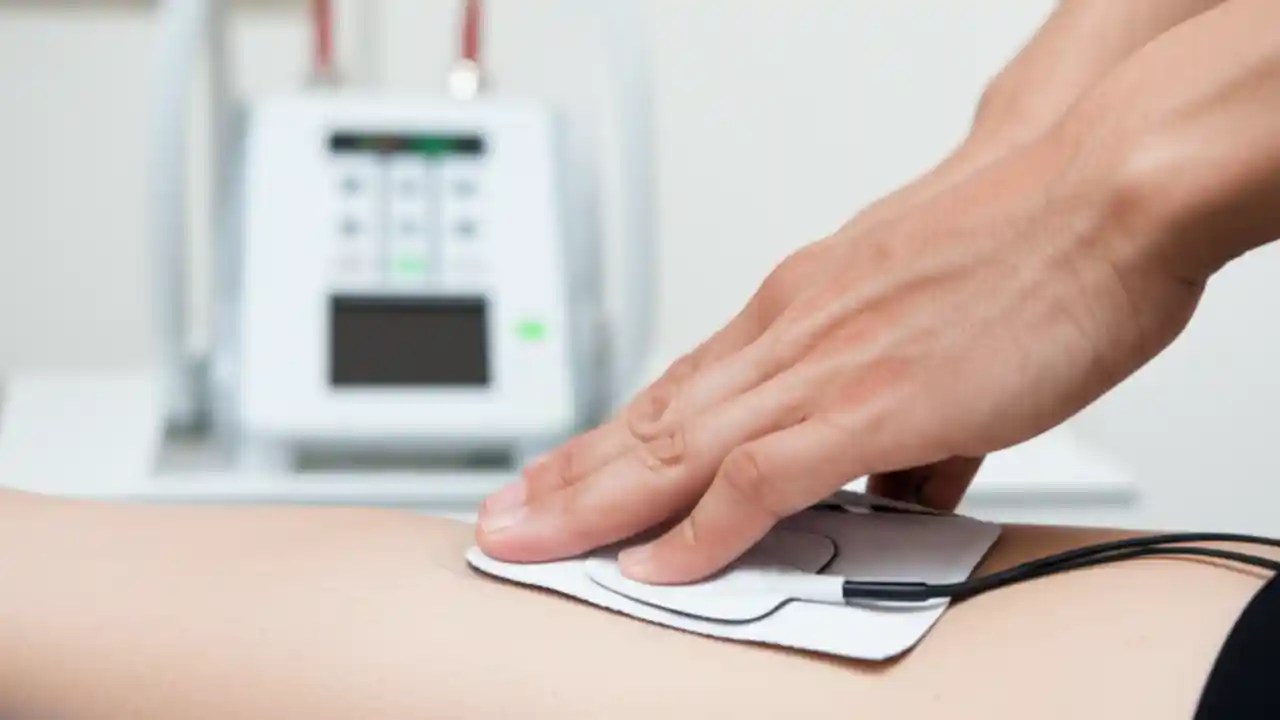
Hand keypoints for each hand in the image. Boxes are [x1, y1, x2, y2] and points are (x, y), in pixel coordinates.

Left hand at [476, 130, 1202, 582]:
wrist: (1095, 190)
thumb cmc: (1025, 244)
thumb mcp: (935, 328)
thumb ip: (906, 412)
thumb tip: (905, 476)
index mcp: (798, 309)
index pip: (678, 387)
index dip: (611, 440)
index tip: (564, 474)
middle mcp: (788, 331)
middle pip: (651, 417)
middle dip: (569, 477)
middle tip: (506, 518)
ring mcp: (821, 365)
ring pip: (675, 444)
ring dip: (594, 501)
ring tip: (529, 540)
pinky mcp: (872, 403)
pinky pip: (760, 478)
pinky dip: (701, 529)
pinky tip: (656, 566)